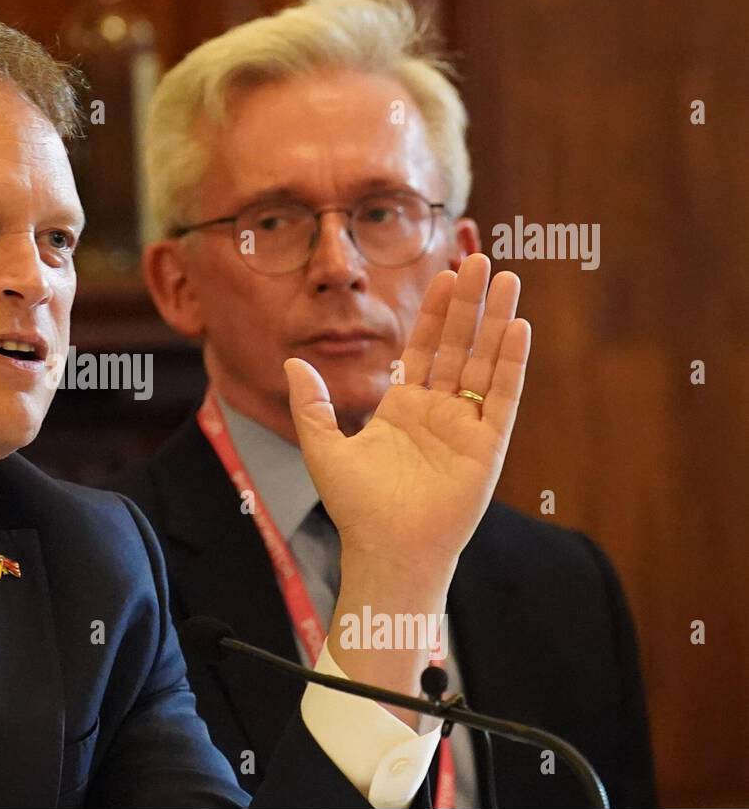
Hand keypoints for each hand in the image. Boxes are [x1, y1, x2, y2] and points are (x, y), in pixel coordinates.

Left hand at [285, 253, 529, 577]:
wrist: (386, 549)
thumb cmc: (356, 508)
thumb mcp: (324, 448)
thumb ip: (310, 404)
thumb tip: (292, 362)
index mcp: (404, 408)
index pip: (423, 348)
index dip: (433, 312)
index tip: (442, 273)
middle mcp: (439, 412)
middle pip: (457, 346)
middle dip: (467, 303)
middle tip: (478, 259)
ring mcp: (466, 427)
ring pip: (484, 362)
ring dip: (495, 322)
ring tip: (505, 279)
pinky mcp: (488, 447)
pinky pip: (503, 398)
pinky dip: (511, 363)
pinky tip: (517, 328)